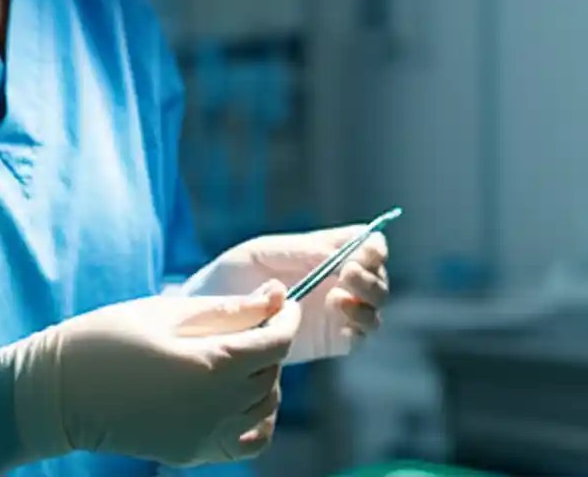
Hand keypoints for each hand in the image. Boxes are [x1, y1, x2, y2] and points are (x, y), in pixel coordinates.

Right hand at [0, 283, 301, 472]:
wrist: (58, 392)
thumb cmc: (107, 340)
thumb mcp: (168, 312)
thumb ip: (228, 309)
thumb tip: (274, 297)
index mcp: (211, 367)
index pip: (276, 343)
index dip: (286, 318)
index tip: (283, 303)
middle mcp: (215, 408)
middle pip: (272, 374)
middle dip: (269, 345)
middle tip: (248, 323)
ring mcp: (204, 436)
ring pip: (264, 407)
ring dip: (262, 379)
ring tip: (235, 356)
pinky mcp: (191, 453)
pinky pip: (247, 442)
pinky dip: (255, 420)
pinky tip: (236, 398)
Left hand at [181, 225, 389, 363]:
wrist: (208, 320)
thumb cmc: (231, 276)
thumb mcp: (259, 253)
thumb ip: (298, 251)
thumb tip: (337, 256)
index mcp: (326, 252)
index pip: (369, 245)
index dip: (373, 248)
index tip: (359, 254)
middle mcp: (338, 281)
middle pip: (379, 277)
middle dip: (370, 276)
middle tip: (346, 276)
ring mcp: (336, 313)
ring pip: (375, 308)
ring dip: (368, 302)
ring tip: (337, 299)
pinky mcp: (330, 342)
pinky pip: (361, 338)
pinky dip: (360, 329)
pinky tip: (340, 320)